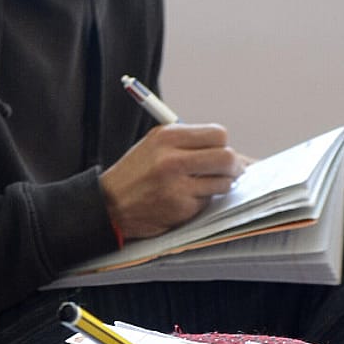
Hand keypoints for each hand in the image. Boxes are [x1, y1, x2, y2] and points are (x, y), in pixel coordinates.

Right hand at [98, 123, 246, 239]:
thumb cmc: (134, 175)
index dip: (224, 144)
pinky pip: (207, 202)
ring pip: (222, 182)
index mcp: (167, 137)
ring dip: (219, 185)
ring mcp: (177, 186)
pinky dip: (201, 201)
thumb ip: (187, 143)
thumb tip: (229, 149)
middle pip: (226, 157)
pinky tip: (184, 200)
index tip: (223, 151)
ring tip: (201, 186)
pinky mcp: (180, 208)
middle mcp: (172, 159)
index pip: (217, 135)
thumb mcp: (154, 146)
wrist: (109, 206)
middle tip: (232, 171)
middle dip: (234, 166)